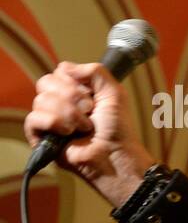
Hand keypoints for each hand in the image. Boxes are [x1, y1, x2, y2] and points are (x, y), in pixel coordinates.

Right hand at [23, 62, 154, 206]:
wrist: (115, 154)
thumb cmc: (118, 129)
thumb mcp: (114, 92)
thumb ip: (95, 71)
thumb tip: (65, 67)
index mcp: (76, 91)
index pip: (60, 71)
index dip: (75, 81)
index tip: (92, 96)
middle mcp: (60, 103)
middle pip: (46, 82)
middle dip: (72, 96)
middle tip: (89, 111)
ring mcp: (49, 119)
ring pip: (41, 100)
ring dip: (69, 113)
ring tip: (84, 127)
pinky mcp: (40, 136)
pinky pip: (33, 119)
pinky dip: (54, 123)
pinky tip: (69, 133)